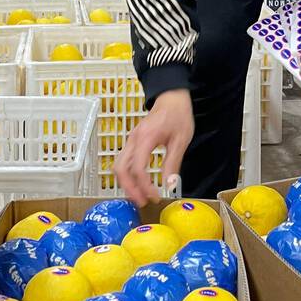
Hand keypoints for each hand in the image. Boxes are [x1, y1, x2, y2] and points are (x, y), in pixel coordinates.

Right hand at [116, 89, 194, 204]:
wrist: (171, 98)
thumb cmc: (177, 115)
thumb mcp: (181, 140)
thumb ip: (173, 162)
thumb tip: (169, 185)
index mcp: (145, 138)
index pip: (137, 167)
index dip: (144, 185)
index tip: (155, 196)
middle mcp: (133, 139)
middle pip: (120, 168)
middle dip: (129, 188)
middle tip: (143, 202)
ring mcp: (130, 141)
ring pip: (118, 166)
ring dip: (126, 184)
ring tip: (139, 197)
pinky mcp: (132, 143)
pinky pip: (123, 162)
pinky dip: (127, 176)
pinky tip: (138, 185)